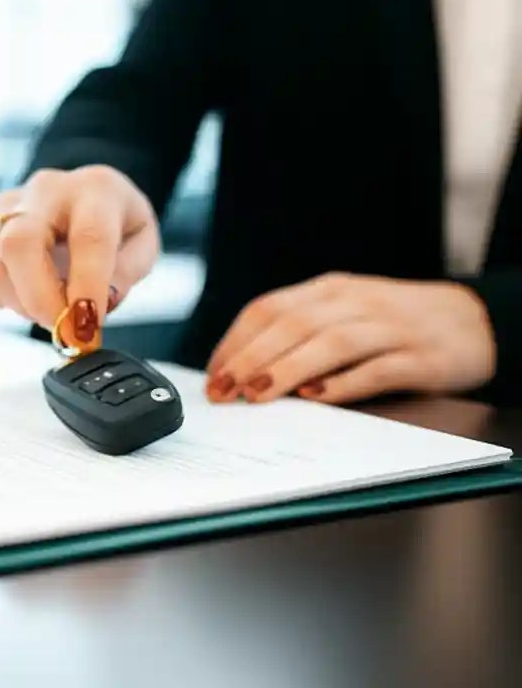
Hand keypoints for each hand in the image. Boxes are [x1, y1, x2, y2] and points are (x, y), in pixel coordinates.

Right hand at [0, 166, 159, 347]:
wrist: (81, 196)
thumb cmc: (113, 223)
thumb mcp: (141, 242)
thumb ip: (126, 271)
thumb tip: (93, 303)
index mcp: (95, 190)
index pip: (89, 236)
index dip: (87, 286)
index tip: (87, 328)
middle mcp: (45, 191)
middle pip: (20, 242)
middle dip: (40, 300)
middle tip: (62, 331)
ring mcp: (4, 206)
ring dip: (21, 304)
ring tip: (49, 308)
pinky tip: (24, 293)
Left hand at [205, 272, 496, 404]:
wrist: (475, 320)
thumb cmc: (392, 323)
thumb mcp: (343, 313)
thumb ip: (299, 332)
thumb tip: (240, 370)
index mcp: (329, 289)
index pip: (269, 308)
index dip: (236, 341)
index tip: (212, 374)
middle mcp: (356, 302)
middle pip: (293, 324)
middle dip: (251, 357)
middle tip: (222, 390)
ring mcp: (390, 328)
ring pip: (330, 343)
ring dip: (287, 369)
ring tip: (255, 394)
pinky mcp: (421, 358)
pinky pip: (377, 369)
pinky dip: (344, 383)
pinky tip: (316, 397)